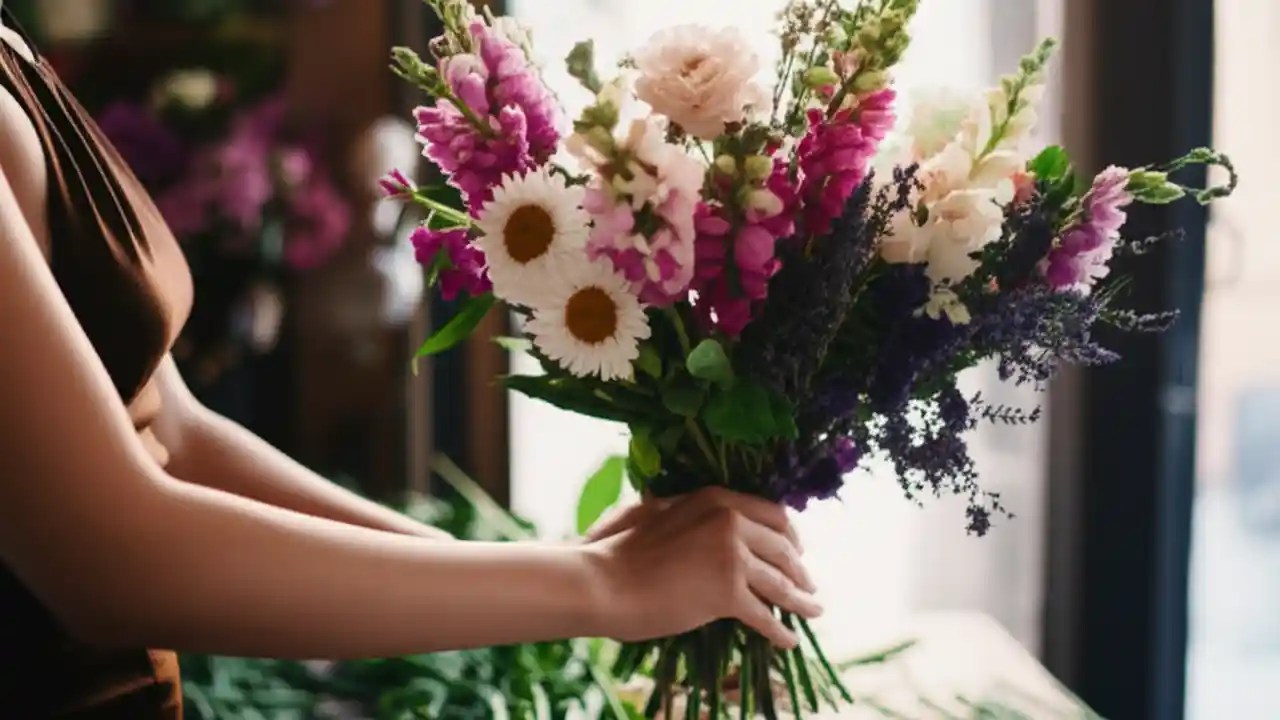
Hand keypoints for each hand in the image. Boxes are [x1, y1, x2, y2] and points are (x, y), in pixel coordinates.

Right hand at [584, 487, 819, 648]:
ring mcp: (732, 556)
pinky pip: (765, 616)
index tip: (796, 550)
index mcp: (716, 498)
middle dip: (800, 569)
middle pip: (783, 548)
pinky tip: (789, 639)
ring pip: (781, 583)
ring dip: (800, 600)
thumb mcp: (654, 511)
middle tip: (808, 584)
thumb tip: (690, 510)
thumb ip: (682, 510)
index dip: (790, 536)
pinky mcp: (728, 593)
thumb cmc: (616, 549)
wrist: (602, 581)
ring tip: (813, 610)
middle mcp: (731, 521)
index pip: (772, 514)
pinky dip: (780, 630)